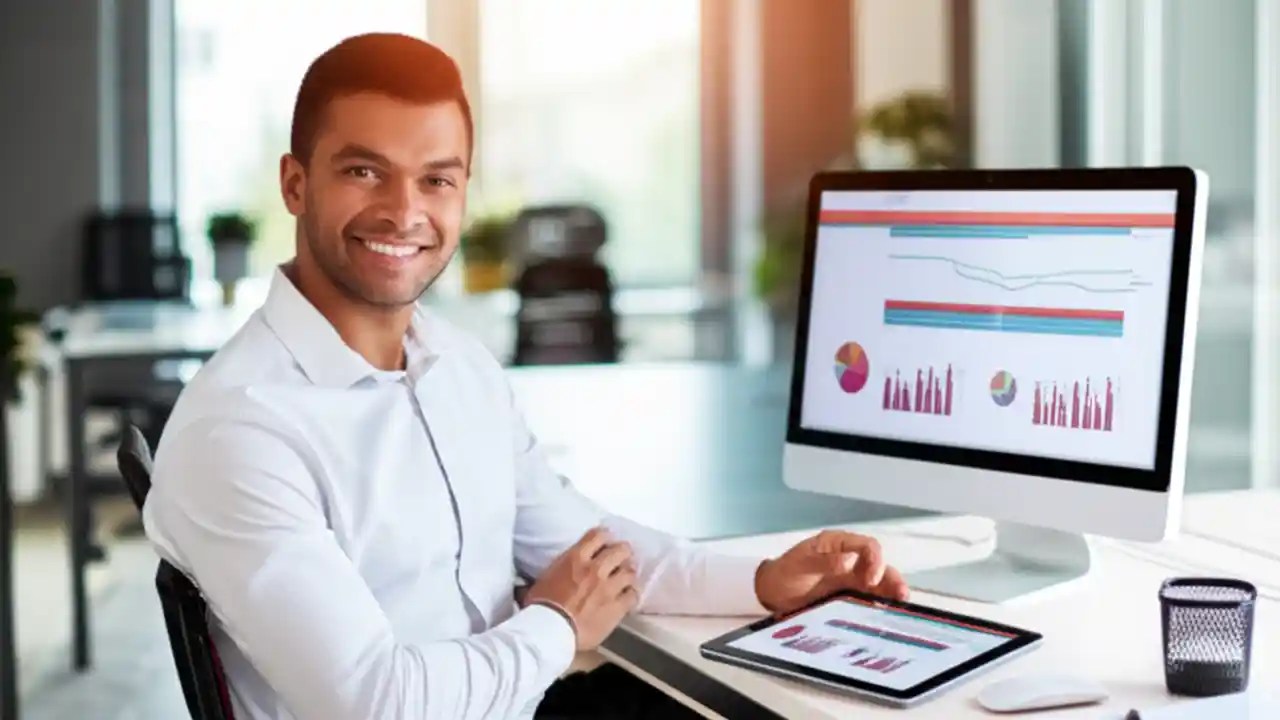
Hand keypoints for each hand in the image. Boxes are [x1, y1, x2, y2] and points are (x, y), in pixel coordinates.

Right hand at [523, 527, 638, 650]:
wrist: (550, 630)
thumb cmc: (540, 607)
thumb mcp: (539, 583)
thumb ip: (546, 576)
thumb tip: (524, 582)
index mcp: (576, 558)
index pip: (598, 535)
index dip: (605, 537)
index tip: (605, 542)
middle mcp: (596, 568)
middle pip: (621, 550)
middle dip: (623, 553)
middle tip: (621, 559)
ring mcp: (608, 587)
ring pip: (630, 572)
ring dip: (628, 574)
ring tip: (626, 579)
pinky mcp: (617, 606)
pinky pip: (633, 595)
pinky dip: (631, 595)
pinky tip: (628, 598)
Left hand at [754, 530, 907, 615]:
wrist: (771, 595)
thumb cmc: (785, 572)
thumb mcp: (801, 562)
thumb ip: (823, 560)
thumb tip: (846, 561)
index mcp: (840, 546)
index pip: (868, 547)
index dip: (875, 560)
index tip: (871, 579)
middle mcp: (852, 562)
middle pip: (880, 567)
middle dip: (893, 580)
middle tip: (900, 595)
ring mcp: (853, 583)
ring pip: (881, 586)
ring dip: (892, 595)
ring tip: (901, 607)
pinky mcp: (851, 601)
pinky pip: (871, 603)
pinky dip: (881, 608)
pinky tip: (886, 618)